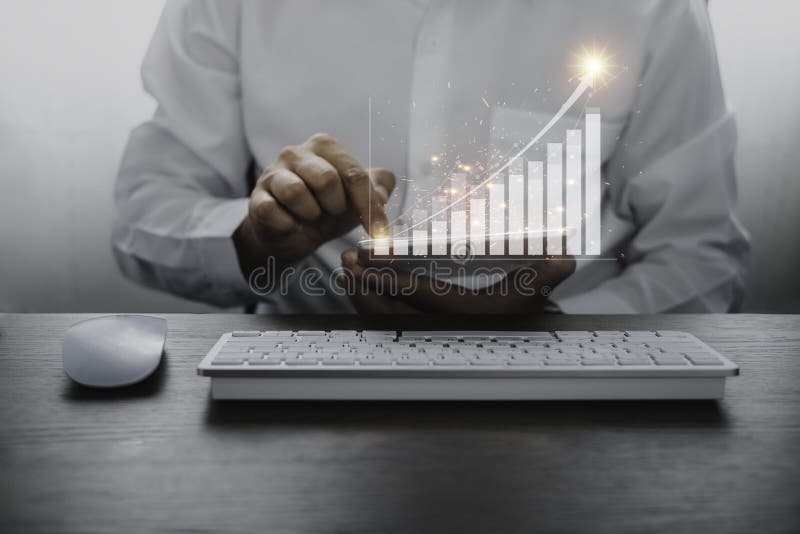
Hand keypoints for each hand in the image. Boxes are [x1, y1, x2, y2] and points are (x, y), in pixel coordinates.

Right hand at [234, 134, 394, 276]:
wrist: (292, 233)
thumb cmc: (328, 208)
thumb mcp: (357, 199)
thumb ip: (377, 187)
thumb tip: (385, 185)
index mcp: (325, 147)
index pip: (354, 174)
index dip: (369, 207)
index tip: (379, 233)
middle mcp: (296, 153)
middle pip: (326, 179)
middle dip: (335, 206)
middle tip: (332, 213)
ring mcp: (272, 173)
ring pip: (295, 192)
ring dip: (310, 214)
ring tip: (310, 217)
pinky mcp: (256, 197)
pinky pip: (272, 211)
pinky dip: (288, 225)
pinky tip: (292, 226)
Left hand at [341, 250, 574, 313]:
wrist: (508, 327)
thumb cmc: (517, 306)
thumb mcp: (533, 288)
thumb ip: (546, 274)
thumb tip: (564, 260)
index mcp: (462, 313)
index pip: (419, 296)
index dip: (390, 280)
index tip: (368, 262)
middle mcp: (438, 325)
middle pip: (388, 311)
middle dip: (362, 286)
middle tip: (347, 259)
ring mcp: (424, 329)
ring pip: (382, 316)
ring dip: (360, 293)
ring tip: (347, 267)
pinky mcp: (415, 326)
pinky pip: (384, 318)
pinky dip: (366, 301)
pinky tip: (359, 283)